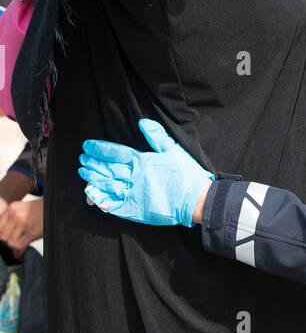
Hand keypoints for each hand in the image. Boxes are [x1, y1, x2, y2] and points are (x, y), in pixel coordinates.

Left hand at [0, 197, 42, 256]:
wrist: (51, 208)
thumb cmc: (36, 210)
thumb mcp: (20, 208)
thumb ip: (10, 217)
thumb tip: (2, 235)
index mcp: (11, 209)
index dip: (2, 236)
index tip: (7, 240)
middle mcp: (15, 215)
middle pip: (3, 236)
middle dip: (8, 243)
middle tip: (14, 244)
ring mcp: (23, 224)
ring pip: (10, 243)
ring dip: (14, 249)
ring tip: (18, 250)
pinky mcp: (31, 232)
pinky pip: (19, 247)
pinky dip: (18, 254)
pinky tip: (20, 255)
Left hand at [79, 119, 213, 226]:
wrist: (196, 200)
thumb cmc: (187, 175)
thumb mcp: (173, 150)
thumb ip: (157, 136)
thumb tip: (143, 122)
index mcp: (142, 162)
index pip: (115, 153)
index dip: (99, 149)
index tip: (87, 146)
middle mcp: (135, 177)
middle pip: (108, 168)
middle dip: (93, 162)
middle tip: (82, 158)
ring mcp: (134, 194)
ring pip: (108, 184)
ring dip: (94, 178)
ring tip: (84, 172)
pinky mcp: (136, 210)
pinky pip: (114, 204)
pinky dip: (102, 200)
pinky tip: (92, 195)